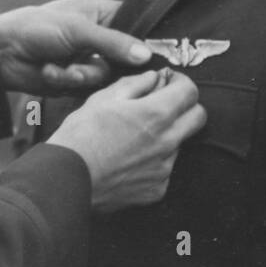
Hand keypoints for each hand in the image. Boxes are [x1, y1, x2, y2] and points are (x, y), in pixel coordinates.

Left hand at [0, 0, 151, 92]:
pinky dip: (67, 80)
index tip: (150, 54)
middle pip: (126, 56)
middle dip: (107, 63)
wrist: (2, 53)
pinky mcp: (77, 79)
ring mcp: (89, 59)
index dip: (143, 40)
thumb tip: (146, 54)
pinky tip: (50, 71)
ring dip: (82, 74)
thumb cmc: (36, 28)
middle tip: (96, 62)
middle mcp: (100, 37)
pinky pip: (87, 86)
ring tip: (62, 67)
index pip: (136, 25)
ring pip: (106, 75)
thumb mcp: (78, 30)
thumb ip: (113, 42)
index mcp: (102, 13)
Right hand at [49, 68, 205, 211]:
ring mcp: (164, 168)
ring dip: (166, 135)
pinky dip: (154, 161)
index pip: (190, 91)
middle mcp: (167, 142)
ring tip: (135, 136)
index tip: (168, 82)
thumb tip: (153, 77)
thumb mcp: (103, 98)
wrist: (66, 179)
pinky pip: (165, 169)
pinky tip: (130, 159)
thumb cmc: (80, 137)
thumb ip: (135, 84)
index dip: (179, 81)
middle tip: (162, 104)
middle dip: (185, 106)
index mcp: (156, 114)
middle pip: (199, 117)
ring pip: (180, 143)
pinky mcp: (156, 189)